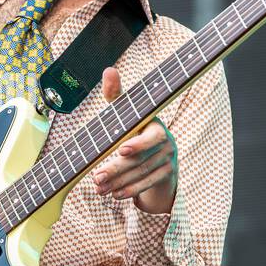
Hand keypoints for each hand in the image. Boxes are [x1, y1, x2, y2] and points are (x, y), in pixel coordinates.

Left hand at [91, 67, 177, 214]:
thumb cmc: (136, 129)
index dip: (138, 143)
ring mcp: (169, 161)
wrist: (159, 153)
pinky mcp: (166, 176)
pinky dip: (129, 190)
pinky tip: (114, 194)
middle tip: (96, 177)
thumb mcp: (126, 112)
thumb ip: (116, 94)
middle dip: (116, 169)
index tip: (121, 149)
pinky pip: (146, 185)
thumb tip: (109, 70)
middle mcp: (167, 143)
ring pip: (141, 174)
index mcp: (157, 125)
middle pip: (140, 159)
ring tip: (98, 187)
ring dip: (118, 182)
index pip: (152, 136)